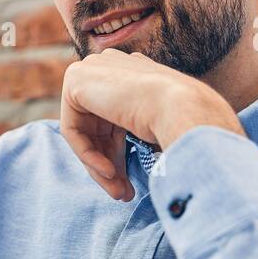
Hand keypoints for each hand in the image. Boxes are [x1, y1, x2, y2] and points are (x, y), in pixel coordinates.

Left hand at [60, 49, 244, 200]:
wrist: (184, 109)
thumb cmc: (184, 122)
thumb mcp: (157, 127)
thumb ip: (135, 130)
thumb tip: (118, 158)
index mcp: (132, 71)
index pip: (113, 119)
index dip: (119, 153)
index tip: (130, 183)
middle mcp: (111, 65)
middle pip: (96, 128)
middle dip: (108, 163)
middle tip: (123, 194)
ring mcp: (92, 69)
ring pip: (84, 133)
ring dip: (100, 167)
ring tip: (119, 192)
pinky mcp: (75, 81)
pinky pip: (73, 130)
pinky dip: (88, 156)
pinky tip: (109, 173)